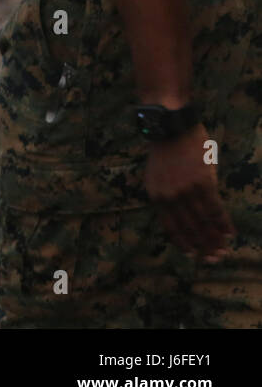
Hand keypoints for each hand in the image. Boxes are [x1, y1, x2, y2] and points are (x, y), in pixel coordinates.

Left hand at [145, 124, 235, 262]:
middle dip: (202, 246)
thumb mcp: (156, 176)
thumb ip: (167, 196)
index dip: (183, 242)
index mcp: (155, 196)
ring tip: (223, 250)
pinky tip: (230, 233)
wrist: (170, 126)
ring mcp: (187, 191)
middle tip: (214, 259)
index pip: (170, 227)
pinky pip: (216, 209)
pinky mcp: (204, 183)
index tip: (192, 254)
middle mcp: (170, 197)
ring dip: (215, 238)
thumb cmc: (164, 150)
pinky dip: (223, 223)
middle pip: (189, 228)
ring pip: (203, 222)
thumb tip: (182, 216)